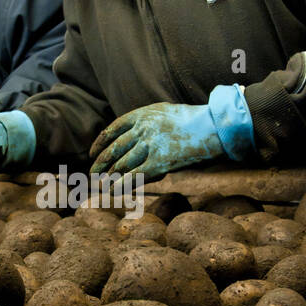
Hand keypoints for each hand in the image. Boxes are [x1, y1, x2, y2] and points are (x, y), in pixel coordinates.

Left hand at [89, 103, 224, 178]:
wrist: (213, 127)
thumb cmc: (191, 122)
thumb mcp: (163, 113)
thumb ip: (145, 122)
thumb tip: (129, 140)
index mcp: (142, 115)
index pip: (112, 130)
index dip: (99, 144)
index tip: (92, 154)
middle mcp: (142, 128)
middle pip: (114, 149)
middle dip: (101, 164)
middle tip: (92, 174)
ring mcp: (150, 145)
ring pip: (122, 164)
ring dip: (109, 178)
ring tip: (101, 187)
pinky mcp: (159, 162)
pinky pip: (134, 176)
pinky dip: (121, 185)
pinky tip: (113, 192)